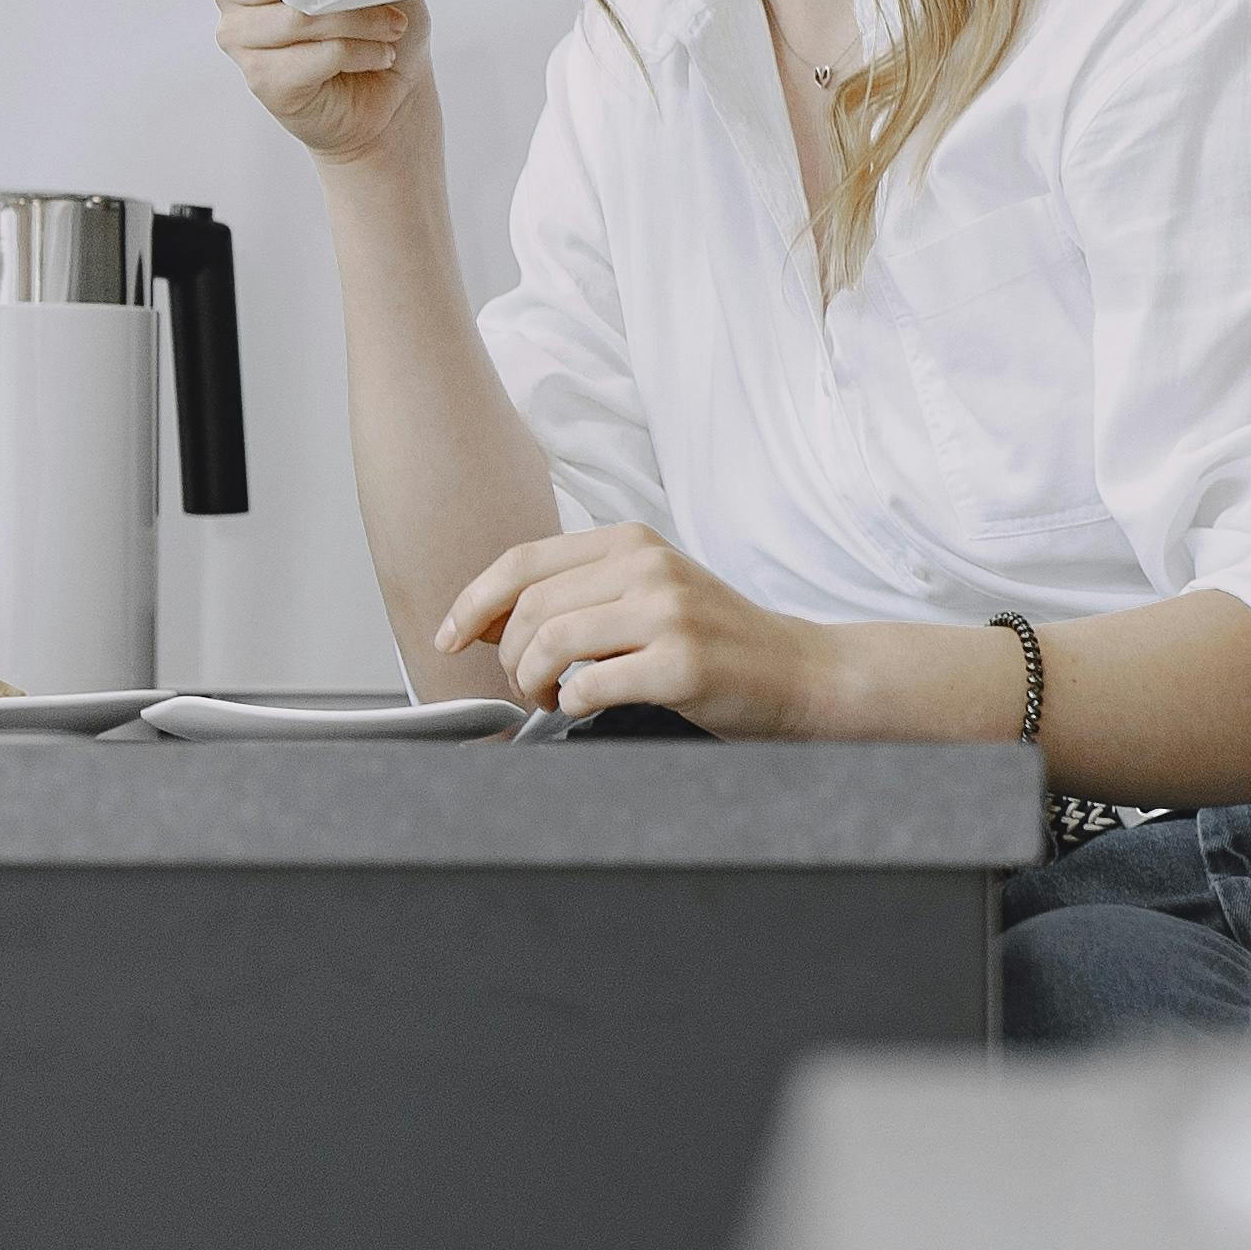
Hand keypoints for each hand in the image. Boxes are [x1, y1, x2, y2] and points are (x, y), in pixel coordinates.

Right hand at [214, 0, 432, 170]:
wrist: (391, 93)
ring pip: (298, 17)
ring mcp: (240, 38)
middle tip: (389, 1)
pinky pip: (313, 56)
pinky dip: (357, 53)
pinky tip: (378, 56)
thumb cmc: (380, 26)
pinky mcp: (260, 79)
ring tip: (392, 30)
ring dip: (359, 23)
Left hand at [441, 523, 835, 730]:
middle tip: (521, 686)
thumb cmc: (716, 640)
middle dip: (506, 657)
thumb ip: (579, 593)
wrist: (800, 672)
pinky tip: (583, 708)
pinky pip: (588, 687)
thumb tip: (487, 619)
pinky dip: (570, 705)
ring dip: (532, 682)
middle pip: (529, 608)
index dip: (473, 603)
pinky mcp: (681, 663)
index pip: (522, 562)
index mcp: (630, 542)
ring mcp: (667, 612)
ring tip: (548, 699)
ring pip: (550, 644)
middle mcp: (647, 567)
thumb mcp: (647, 592)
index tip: (450, 637)